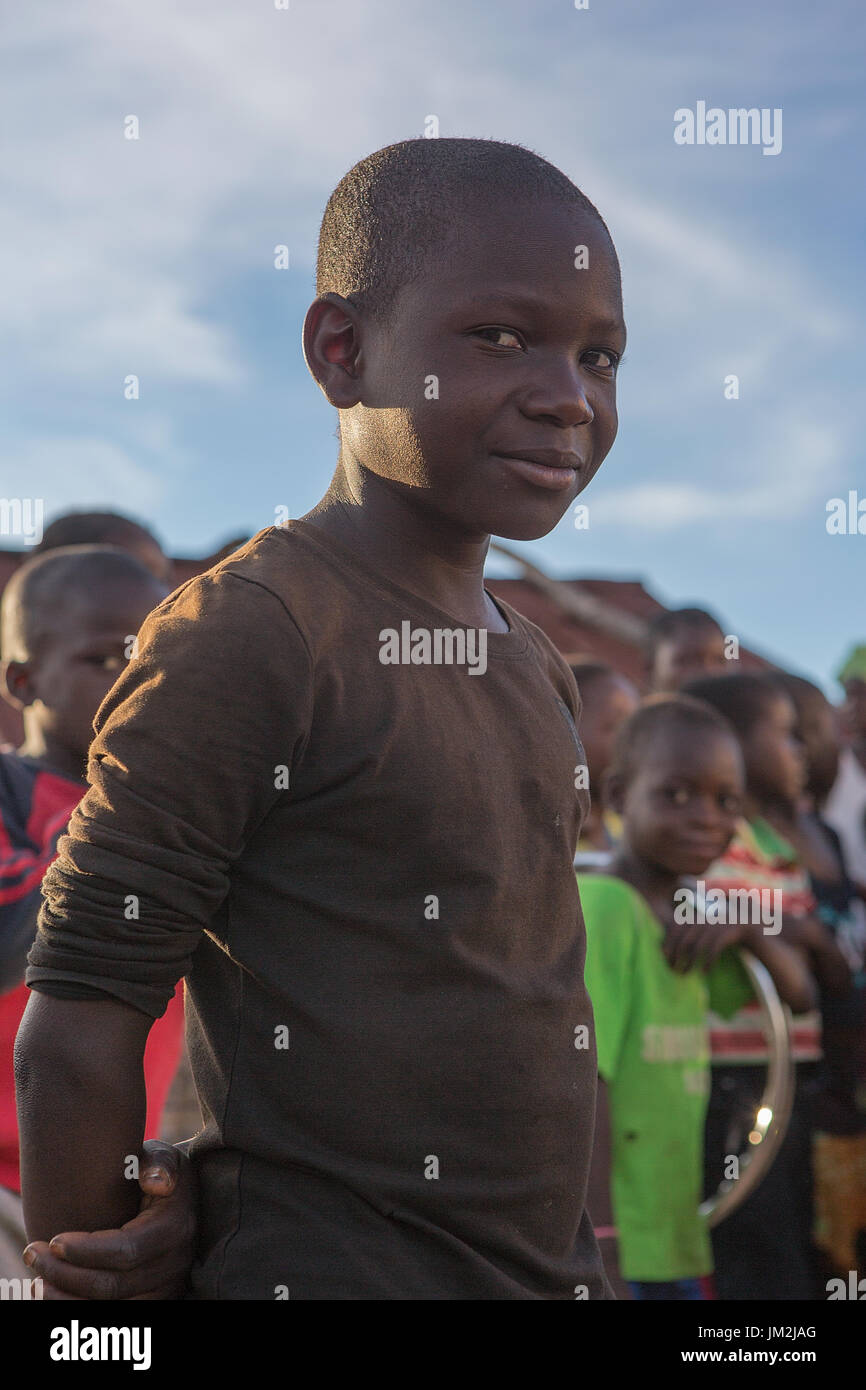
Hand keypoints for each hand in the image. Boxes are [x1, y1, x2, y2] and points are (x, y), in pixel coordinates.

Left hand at [21, 1140, 195, 1299]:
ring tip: (38, 1281)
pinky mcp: (153, 1298)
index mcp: (175, 1227)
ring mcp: (166, 1287)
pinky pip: (117, 1314)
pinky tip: (56, 1294)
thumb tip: (154, 1180)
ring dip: (68, 1299)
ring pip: (112, 1307)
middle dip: (66, 1274)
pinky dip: (82, 1307)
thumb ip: (159, 1161)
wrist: (182, 1198)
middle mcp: (174, 1264)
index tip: (54, 1241)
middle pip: (113, 1286)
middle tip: (33, 1254)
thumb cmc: (162, 1172)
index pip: (126, 1250)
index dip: (86, 1251)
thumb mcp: (165, 1157)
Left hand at [662, 919, 745, 973]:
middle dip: (675, 951)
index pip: (680, 923)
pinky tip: (704, 972)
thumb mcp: (716, 937)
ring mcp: (727, 920)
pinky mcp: (739, 929)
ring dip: (688, 959)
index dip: (669, 938)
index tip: (662, 954)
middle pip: (686, 932)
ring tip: (683, 973)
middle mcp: (715, 913)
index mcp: (707, 913)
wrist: (768, 940)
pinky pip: (717, 945)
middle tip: (671, 968)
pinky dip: (708, 960)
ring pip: (699, 940)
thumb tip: (672, 951)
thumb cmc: (739, 943)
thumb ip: (698, 938)